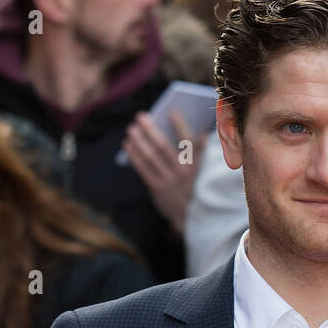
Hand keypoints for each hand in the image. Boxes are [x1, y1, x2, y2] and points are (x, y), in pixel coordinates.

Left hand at [122, 107, 206, 234]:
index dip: (181, 127)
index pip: (189, 142)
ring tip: (131, 129)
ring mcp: (169, 181)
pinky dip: (135, 156)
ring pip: (151, 157)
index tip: (172, 112)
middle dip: (151, 130)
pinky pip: (143, 169)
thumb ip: (197, 151)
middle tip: (140, 116)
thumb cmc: (191, 186)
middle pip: (164, 147)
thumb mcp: (199, 170)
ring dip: (139, 141)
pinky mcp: (158, 189)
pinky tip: (128, 145)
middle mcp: (183, 172)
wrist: (187, 216)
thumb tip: (199, 133)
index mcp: (195, 164)